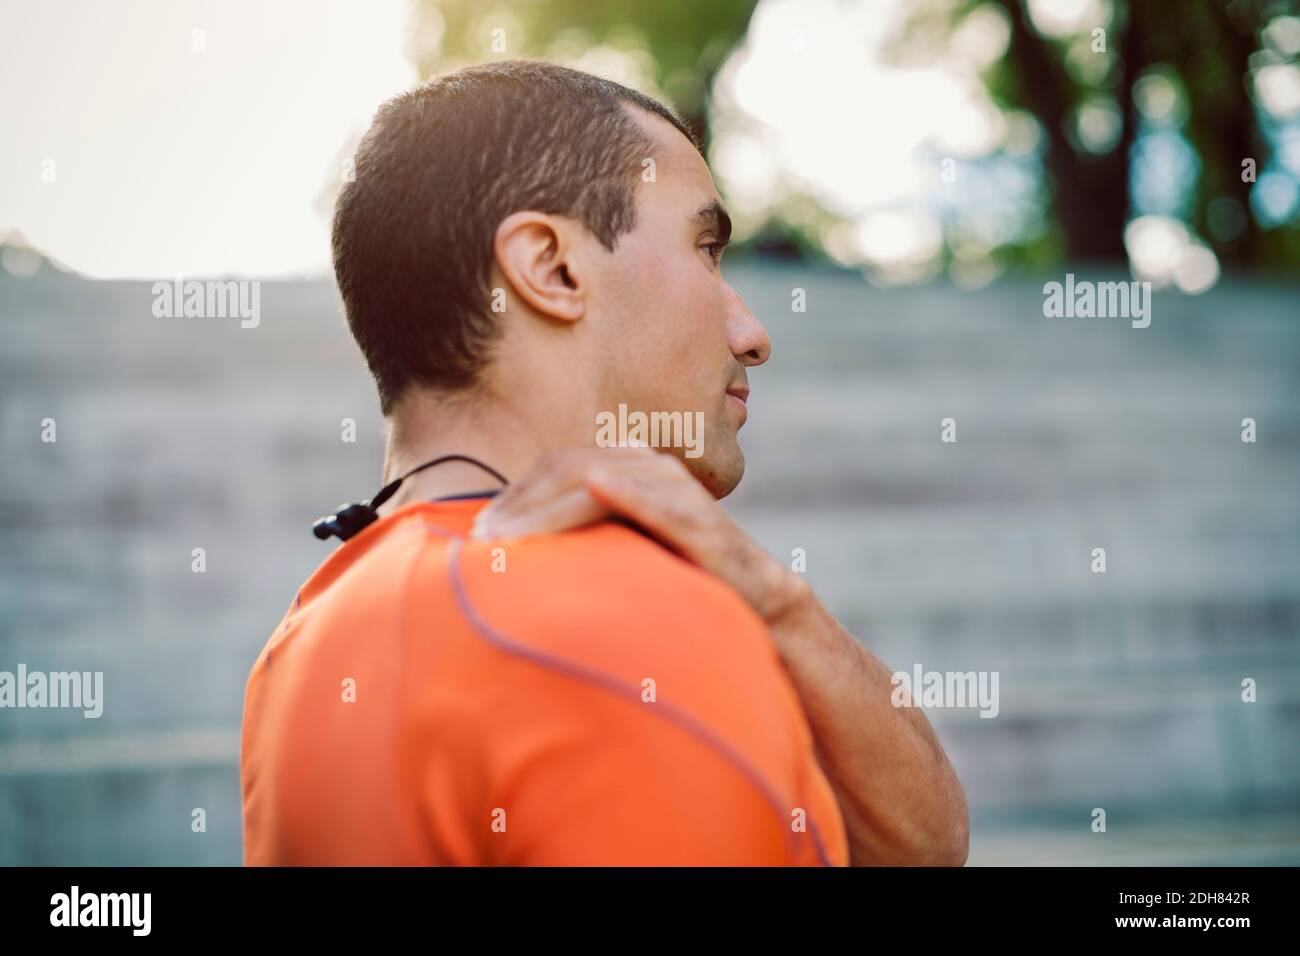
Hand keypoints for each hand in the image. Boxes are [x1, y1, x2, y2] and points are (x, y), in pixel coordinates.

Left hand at [470, 447, 809, 624]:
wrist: (755, 597)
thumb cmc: (679, 573)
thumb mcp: (622, 546)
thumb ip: (582, 533)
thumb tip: (514, 546)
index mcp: (630, 466)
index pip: (559, 466)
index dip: (517, 493)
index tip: (478, 529)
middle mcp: (652, 468)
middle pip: (570, 468)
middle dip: (521, 502)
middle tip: (481, 537)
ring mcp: (677, 490)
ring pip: (599, 482)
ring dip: (548, 509)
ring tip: (510, 535)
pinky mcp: (700, 521)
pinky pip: (657, 502)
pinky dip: (624, 491)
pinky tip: (595, 486)